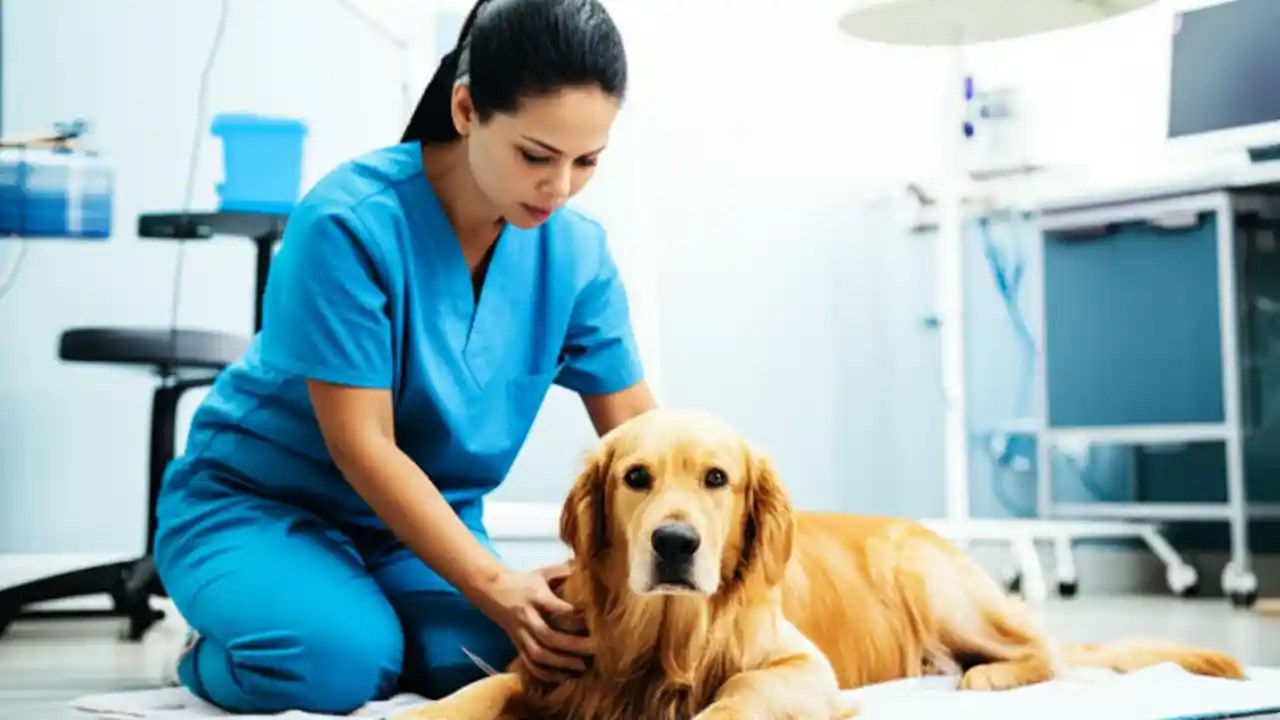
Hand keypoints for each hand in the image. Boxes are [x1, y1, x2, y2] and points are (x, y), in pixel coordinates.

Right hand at [476, 567, 591, 681]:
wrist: (491, 589)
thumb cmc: (523, 581)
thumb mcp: (542, 573)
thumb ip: (564, 572)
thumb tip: (589, 570)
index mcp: (535, 596)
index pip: (556, 608)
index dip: (575, 615)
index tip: (594, 619)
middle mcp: (527, 617)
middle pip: (548, 636)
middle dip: (572, 645)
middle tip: (594, 649)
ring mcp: (520, 633)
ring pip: (538, 654)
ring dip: (560, 663)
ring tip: (581, 666)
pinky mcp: (516, 644)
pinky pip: (529, 663)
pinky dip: (545, 673)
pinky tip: (562, 676)